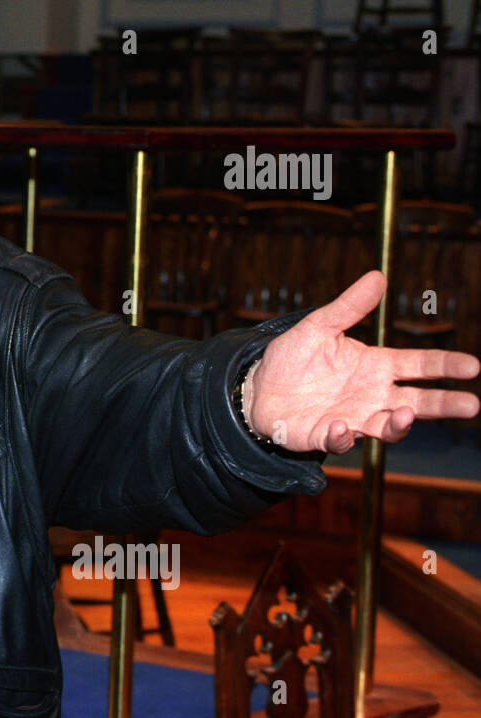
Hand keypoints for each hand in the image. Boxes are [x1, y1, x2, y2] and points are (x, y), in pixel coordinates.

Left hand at [244, 270, 480, 452]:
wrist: (259, 385)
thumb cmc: (293, 357)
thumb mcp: (319, 326)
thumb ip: (348, 306)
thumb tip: (377, 276)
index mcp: (376, 366)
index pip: (420, 366)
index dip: (446, 366)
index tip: (472, 366)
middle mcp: (371, 395)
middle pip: (419, 402)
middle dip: (445, 404)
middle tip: (471, 404)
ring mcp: (352, 418)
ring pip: (388, 428)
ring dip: (399, 424)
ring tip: (404, 414)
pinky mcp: (325, 435)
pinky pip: (340, 441)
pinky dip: (342, 436)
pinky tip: (340, 425)